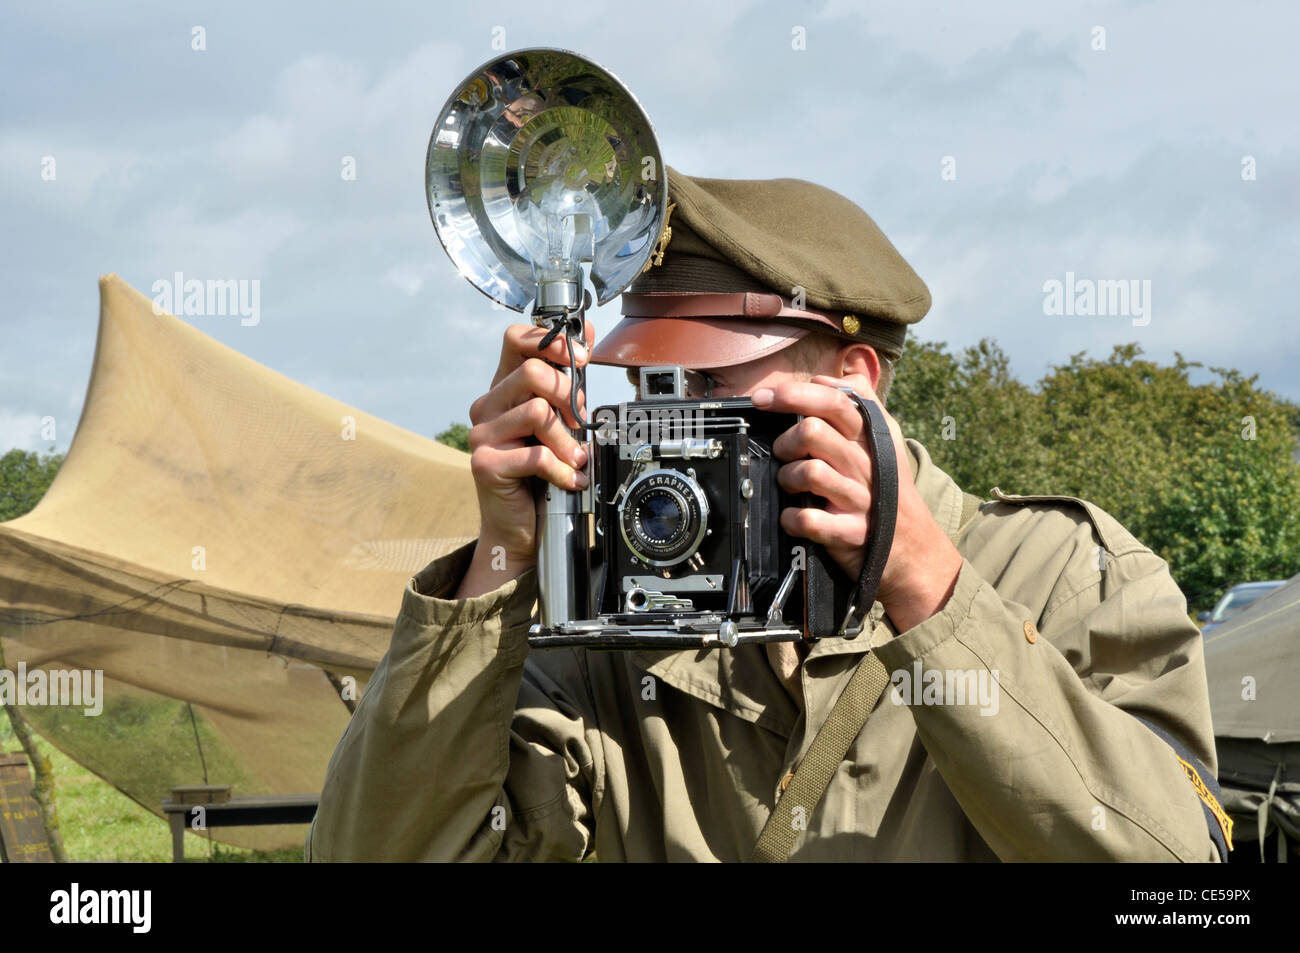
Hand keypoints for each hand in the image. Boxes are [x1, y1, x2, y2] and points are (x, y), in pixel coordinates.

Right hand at [455, 321, 593, 598]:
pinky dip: (562, 470)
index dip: (551, 342)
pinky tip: (567, 480)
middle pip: (533, 372)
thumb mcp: (560, 420)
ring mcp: (481, 435)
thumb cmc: (541, 472)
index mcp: (504, 389)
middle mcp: (487, 406)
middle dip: (569, 397)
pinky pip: (537, 455)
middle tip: (579, 424)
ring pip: (539, 412)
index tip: (579, 359)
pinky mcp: (485, 464)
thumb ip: (568, 381)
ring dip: (568, 441)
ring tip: (575, 460)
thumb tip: (587, 334)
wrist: (520, 527)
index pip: (516, 339)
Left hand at [752, 372, 962, 632]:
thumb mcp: (883, 440)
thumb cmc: (886, 489)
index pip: (835, 400)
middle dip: (786, 441)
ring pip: (809, 472)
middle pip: (813, 431)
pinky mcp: (851, 532)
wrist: (913, 548)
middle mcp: (866, 464)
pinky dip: (792, 519)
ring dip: (788, 479)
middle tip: (785, 454)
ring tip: (792, 487)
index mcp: (872, 437)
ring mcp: (860, 499)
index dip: (793, 394)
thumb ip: (860, 402)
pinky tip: (794, 518)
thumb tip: (832, 373)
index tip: (764, 397)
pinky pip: (809, 520)